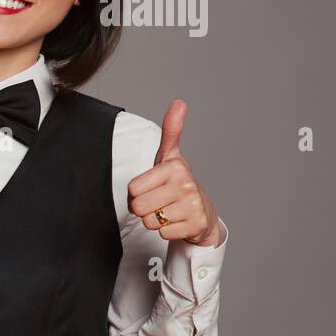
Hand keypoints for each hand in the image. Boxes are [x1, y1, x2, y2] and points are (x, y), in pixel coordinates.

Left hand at [127, 99, 222, 246]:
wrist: (202, 213)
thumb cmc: (178, 183)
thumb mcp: (171, 157)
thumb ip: (171, 131)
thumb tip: (179, 103)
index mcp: (174, 167)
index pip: (133, 189)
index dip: (137, 192)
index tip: (152, 188)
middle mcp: (185, 185)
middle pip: (139, 207)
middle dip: (144, 208)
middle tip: (158, 201)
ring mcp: (192, 205)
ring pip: (150, 221)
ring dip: (155, 220)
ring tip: (168, 210)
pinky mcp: (195, 224)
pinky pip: (163, 233)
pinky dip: (166, 231)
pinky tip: (177, 221)